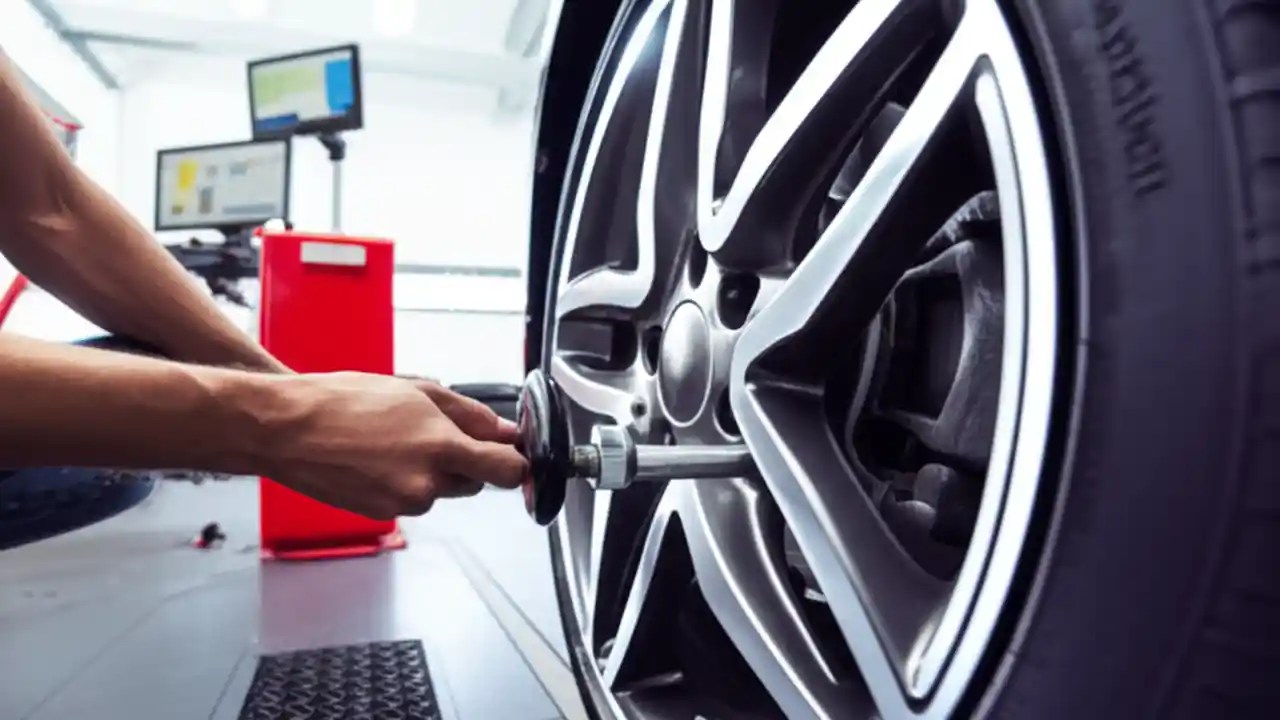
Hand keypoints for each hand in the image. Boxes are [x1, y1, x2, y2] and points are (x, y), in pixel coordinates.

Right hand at [261, 372, 525, 518]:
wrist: (287, 428)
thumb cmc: (343, 402)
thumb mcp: (417, 391)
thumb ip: (469, 414)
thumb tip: (505, 431)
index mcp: (441, 447)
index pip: (507, 471)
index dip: (516, 463)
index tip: (515, 454)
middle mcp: (426, 484)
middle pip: (476, 483)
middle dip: (466, 461)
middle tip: (433, 433)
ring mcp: (403, 504)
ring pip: (441, 492)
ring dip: (432, 472)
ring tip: (393, 442)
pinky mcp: (382, 516)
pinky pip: (411, 499)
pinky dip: (404, 482)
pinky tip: (377, 459)